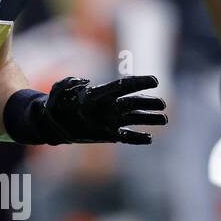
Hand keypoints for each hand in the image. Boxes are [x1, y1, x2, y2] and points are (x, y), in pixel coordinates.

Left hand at [40, 75, 166, 144]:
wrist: (55, 123)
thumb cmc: (56, 105)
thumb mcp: (56, 92)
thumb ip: (65, 85)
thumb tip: (84, 82)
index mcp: (100, 95)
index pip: (122, 86)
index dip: (138, 83)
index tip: (155, 81)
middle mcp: (109, 106)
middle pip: (132, 103)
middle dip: (147, 103)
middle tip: (163, 103)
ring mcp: (111, 120)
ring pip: (134, 118)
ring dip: (149, 119)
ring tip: (164, 119)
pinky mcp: (109, 134)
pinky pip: (126, 137)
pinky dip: (137, 138)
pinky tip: (149, 139)